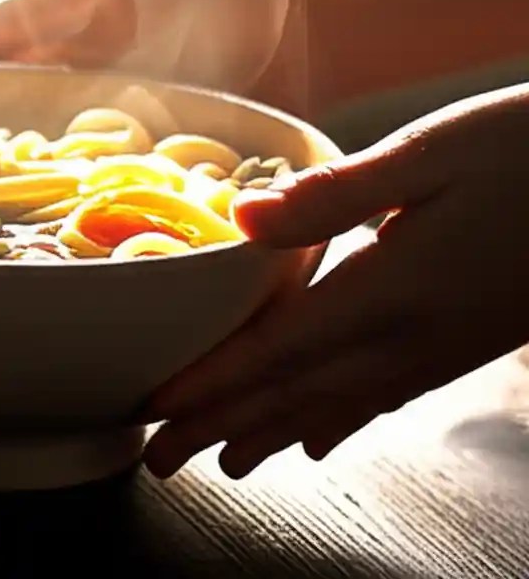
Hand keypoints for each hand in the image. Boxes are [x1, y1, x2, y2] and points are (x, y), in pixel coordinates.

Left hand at [137, 84, 528, 478]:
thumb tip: (242, 216)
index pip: (273, 353)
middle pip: (292, 396)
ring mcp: (439, 349)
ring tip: (225, 462)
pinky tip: (319, 437)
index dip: (208, 387)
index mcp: (386, 291)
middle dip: (221, 429)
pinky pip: (384, 399)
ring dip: (271, 437)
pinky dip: (338, 422)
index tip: (153, 412)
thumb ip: (332, 195)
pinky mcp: (463, 344)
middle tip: (161, 460)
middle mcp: (408, 336)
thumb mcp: (429, 155)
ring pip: (336, 408)